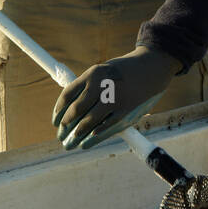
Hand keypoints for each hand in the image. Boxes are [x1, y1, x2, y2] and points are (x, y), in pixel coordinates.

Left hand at [52, 46, 180, 150]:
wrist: (151, 66)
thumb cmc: (123, 72)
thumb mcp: (103, 72)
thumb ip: (89, 87)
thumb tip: (70, 110)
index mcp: (92, 73)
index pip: (68, 94)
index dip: (59, 111)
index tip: (55, 122)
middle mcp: (101, 84)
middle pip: (76, 109)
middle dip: (66, 126)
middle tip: (61, 135)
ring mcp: (114, 97)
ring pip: (90, 120)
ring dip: (78, 133)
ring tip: (71, 142)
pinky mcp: (126, 109)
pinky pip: (107, 125)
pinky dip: (96, 134)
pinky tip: (88, 140)